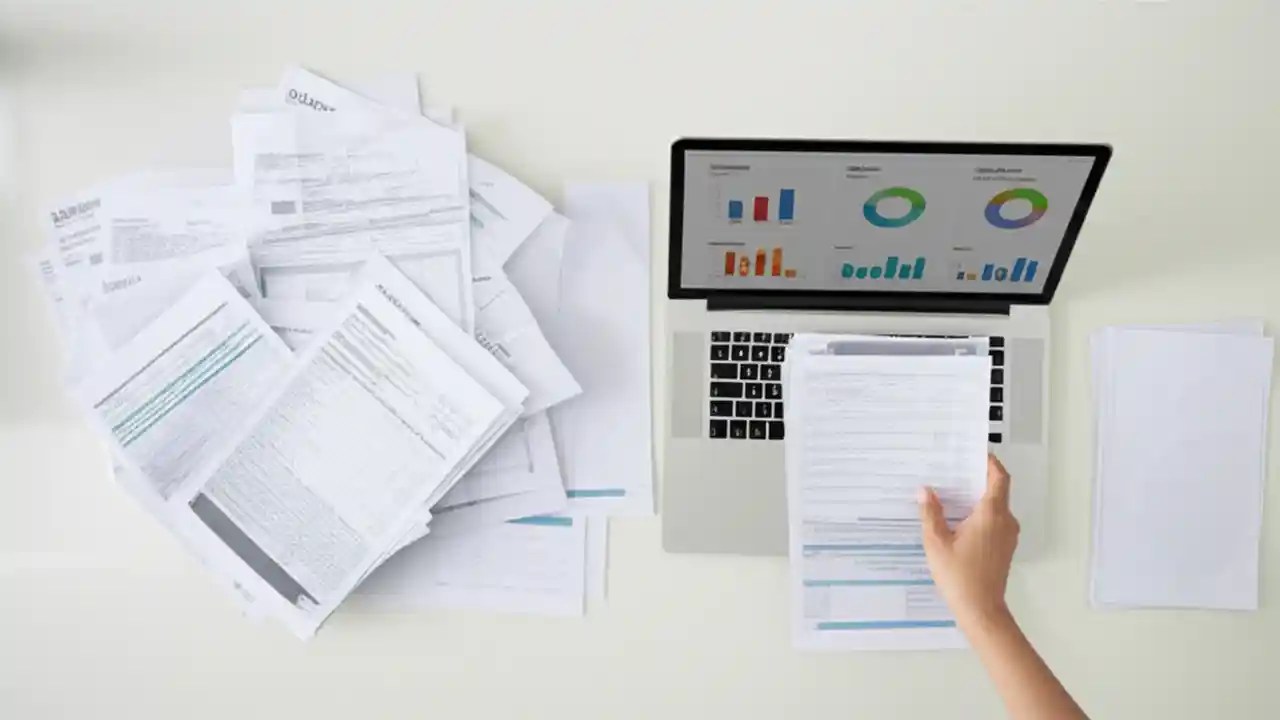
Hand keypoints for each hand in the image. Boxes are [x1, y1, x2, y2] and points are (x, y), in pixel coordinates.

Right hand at [918, 454, 1019, 628]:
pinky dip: (982, 514)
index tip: (977, 453)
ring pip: (997, 507)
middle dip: (979, 478)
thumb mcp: (936, 542)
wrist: (981, 610)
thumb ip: (931, 513)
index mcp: (992, 514)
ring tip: (954, 494)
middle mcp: (1005, 521)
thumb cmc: (959, 577)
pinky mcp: (1005, 548)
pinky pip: (996, 522)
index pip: (999, 478)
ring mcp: (1008, 536)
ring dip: (980, 498)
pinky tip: (960, 520)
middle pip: (998, 490)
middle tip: (956, 470)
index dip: (991, 462)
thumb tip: (925, 491)